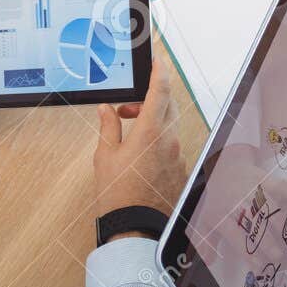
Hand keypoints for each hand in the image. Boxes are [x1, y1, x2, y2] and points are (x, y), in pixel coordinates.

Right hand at [93, 57, 185, 220]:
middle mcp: (169, 140)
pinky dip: (158, 139)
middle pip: (167, 106)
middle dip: (150, 99)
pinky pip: (172, 144)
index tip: (157, 59)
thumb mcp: (105, 156)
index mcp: (150, 132)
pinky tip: (141, 152)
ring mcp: (178, 155)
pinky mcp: (180, 168)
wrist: (135, 227)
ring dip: (153, 120)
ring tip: (130, 132)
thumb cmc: (118, 194)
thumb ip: (109, 127)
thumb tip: (107, 109)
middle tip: (128, 107)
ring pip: (170, 125)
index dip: (160, 70)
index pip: (161, 90)